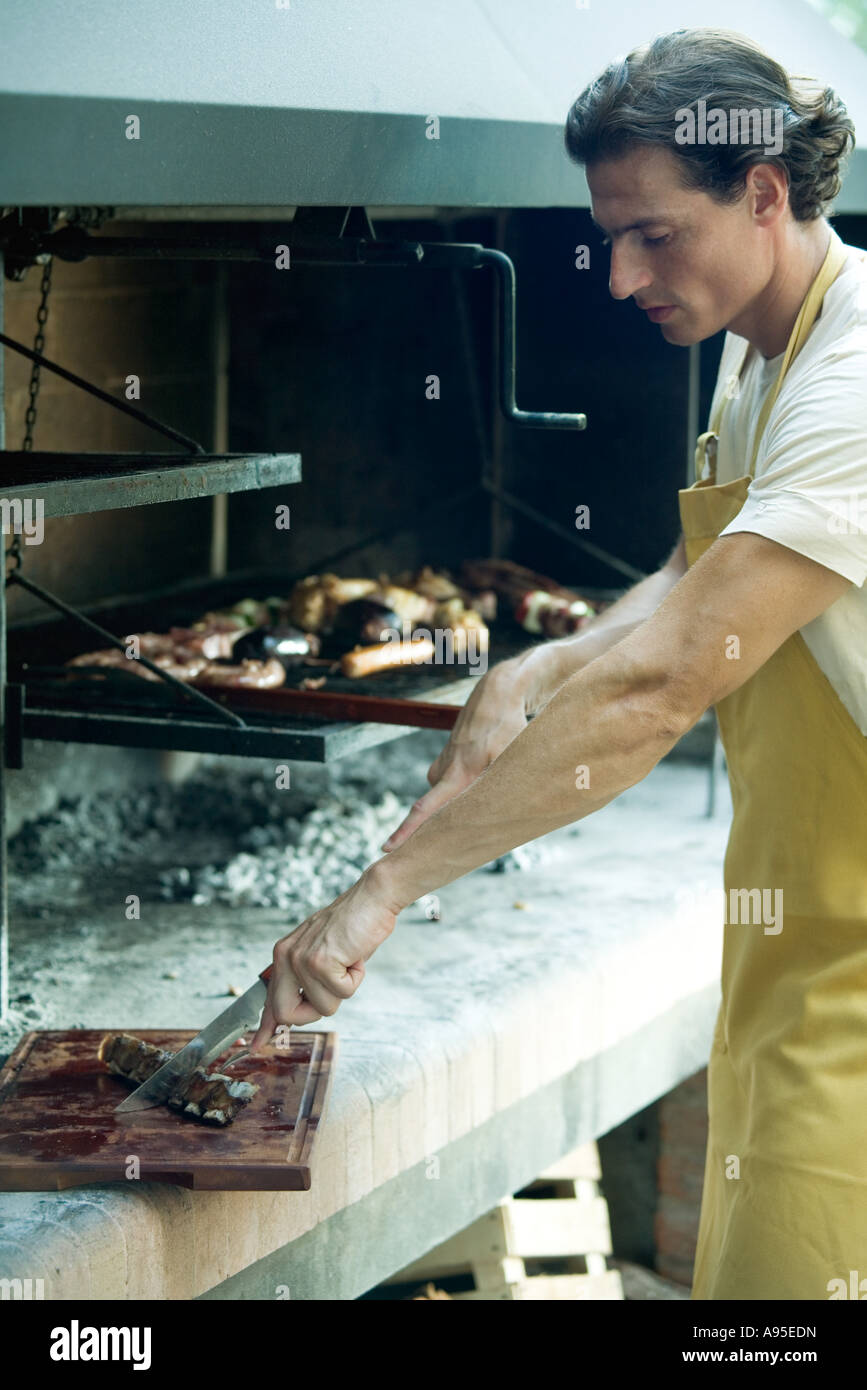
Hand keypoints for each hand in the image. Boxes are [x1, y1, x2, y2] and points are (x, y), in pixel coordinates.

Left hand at [249, 865, 398, 1049]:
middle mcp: (286, 957)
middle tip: (332, 987)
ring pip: (323, 1007)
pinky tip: (355, 956)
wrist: (372, 898)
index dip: (265, 1025)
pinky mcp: (320, 962)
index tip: (255, 1044)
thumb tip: (299, 1008)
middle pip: (286, 1014)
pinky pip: (342, 993)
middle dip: (313, 1013)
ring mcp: (301, 960)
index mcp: (283, 954)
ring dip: (344, 988)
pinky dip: (356, 979)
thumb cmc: (353, 926)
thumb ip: (307, 976)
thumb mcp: (322, 951)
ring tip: (348, 959)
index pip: (270, 997)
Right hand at [381, 657, 528, 851]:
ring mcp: (444, 764)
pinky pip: (448, 784)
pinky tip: (475, 782)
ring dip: (453, 807)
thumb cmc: (509, 726)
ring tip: (476, 808)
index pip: (426, 809)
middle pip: (428, 809)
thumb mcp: (511, 757)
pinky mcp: (447, 759)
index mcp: (460, 774)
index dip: (407, 831)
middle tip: (409, 848)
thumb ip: (499, 787)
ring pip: (445, 797)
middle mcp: (445, 771)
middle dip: (418, 831)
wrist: (495, 694)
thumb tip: (499, 813)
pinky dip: (457, 792)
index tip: (387, 848)